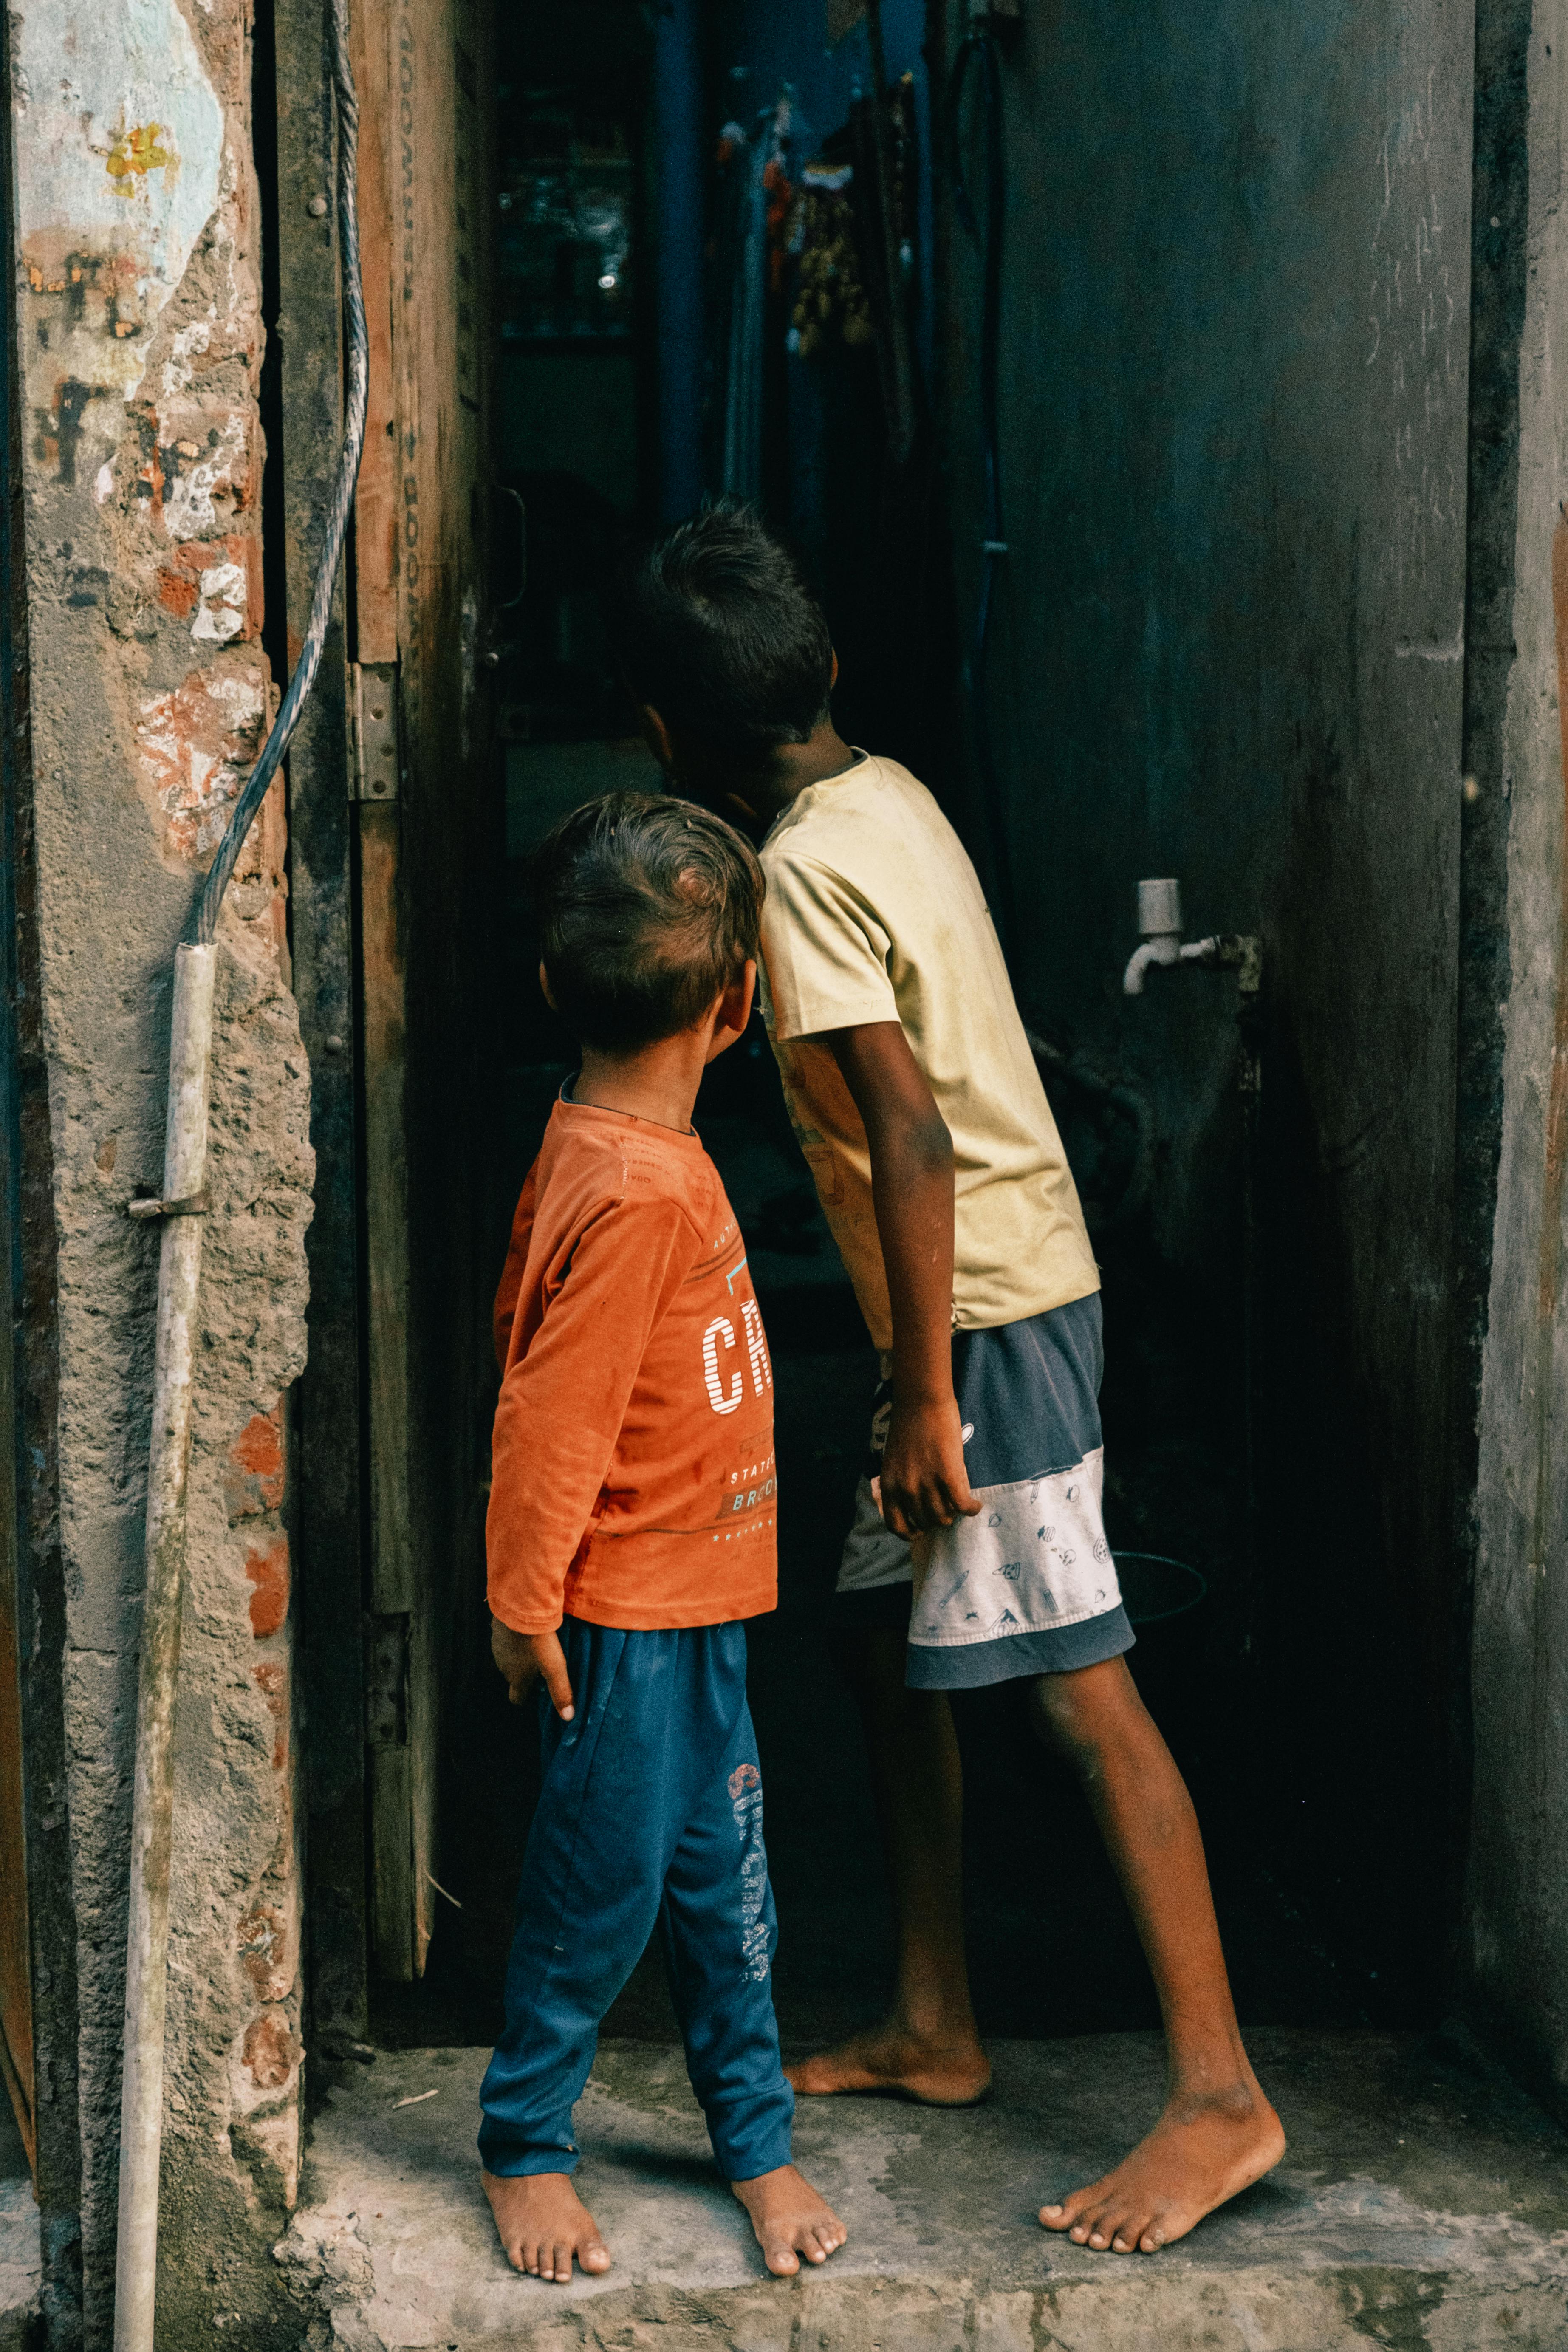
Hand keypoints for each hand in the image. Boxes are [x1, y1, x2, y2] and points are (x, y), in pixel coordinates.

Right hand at [490, 1617, 574, 1718]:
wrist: (518, 1608)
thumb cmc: (538, 1641)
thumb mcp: (554, 1667)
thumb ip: (561, 1691)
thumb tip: (567, 1717)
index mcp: (516, 1678)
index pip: (516, 1698)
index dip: (526, 1696)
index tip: (538, 1690)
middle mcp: (503, 1666)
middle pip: (514, 1677)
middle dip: (526, 1674)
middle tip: (544, 1664)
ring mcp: (497, 1648)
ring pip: (509, 1658)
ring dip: (520, 1655)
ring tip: (537, 1644)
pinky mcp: (496, 1630)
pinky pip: (505, 1640)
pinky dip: (514, 1638)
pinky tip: (526, 1629)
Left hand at [877, 1391, 980, 1537]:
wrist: (921, 1400)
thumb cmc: (908, 1425)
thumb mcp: (895, 1461)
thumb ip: (902, 1483)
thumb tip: (916, 1503)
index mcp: (889, 1486)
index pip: (896, 1525)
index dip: (910, 1533)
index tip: (920, 1531)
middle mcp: (906, 1489)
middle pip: (925, 1522)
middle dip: (937, 1519)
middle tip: (947, 1509)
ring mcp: (927, 1483)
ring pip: (944, 1516)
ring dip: (954, 1514)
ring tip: (960, 1504)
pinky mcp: (948, 1475)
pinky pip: (962, 1504)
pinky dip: (972, 1509)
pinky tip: (976, 1506)